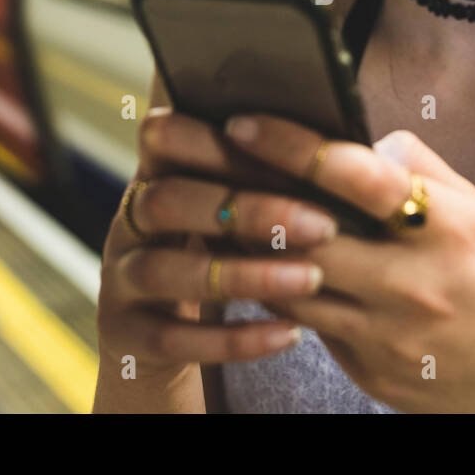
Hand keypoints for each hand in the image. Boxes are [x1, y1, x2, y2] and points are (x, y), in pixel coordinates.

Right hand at [95, 107, 341, 378]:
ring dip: (242, 275)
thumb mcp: (230, 202)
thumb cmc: (220, 246)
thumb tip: (355, 135)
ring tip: (310, 279)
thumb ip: (266, 170)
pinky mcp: (125, 334)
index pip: (164, 137)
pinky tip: (290, 334)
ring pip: (162, 270)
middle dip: (246, 210)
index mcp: (156, 172)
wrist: (167, 328)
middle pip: (166, 200)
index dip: (220, 145)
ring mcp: (119, 277)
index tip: (290, 157)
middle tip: (321, 225)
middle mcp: (129, 219)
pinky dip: (232, 339)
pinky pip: (171, 339)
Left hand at [219, 114, 474, 412]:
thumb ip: (423, 171)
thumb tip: (364, 139)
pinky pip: (310, 325)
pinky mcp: (370, 372)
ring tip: (216, 212)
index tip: (241, 122)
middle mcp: (413, 281)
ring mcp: (387, 334)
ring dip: (249, 249)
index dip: (290, 145)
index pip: (355, 175)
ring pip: (287, 284)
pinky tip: (265, 268)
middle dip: (240, 195)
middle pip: (299, 234)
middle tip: (197, 164)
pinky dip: (285, 292)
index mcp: (448, 227)